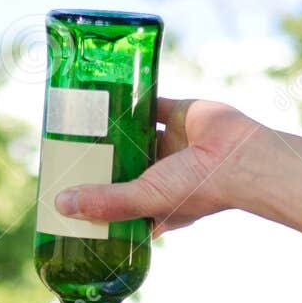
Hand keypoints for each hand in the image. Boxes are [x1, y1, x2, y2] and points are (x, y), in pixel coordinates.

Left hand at [55, 97, 266, 235]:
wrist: (239, 155)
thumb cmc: (198, 188)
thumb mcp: (146, 200)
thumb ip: (106, 202)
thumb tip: (62, 205)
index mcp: (159, 204)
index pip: (124, 208)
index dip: (101, 206)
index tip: (72, 203)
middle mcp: (164, 175)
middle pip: (123, 169)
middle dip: (101, 166)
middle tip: (67, 159)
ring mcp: (170, 144)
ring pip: (133, 136)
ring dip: (111, 131)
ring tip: (79, 125)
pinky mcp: (177, 113)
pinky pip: (148, 103)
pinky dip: (129, 97)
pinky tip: (103, 94)